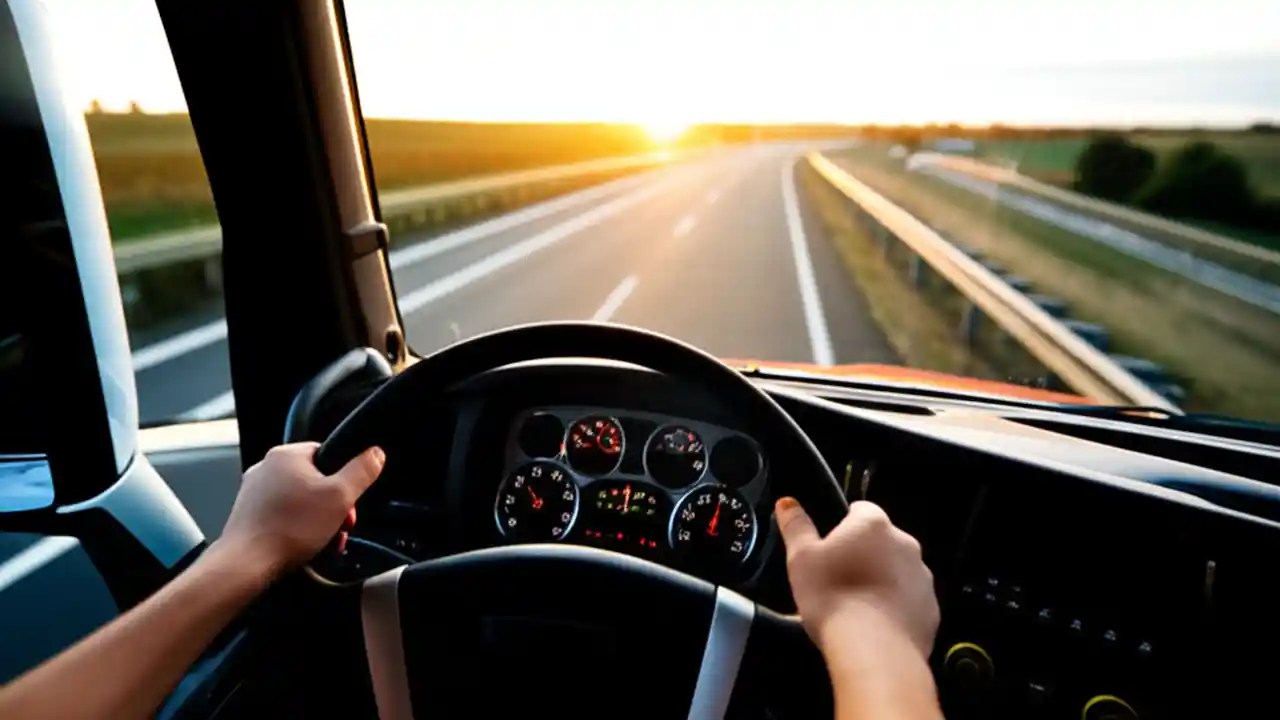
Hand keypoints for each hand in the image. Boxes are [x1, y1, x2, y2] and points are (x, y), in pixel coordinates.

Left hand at [217, 442, 384, 576]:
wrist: (247, 563)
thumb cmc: (291, 528)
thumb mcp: (341, 497)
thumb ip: (362, 471)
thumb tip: (375, 453)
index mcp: (286, 455)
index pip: (327, 454)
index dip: (345, 478)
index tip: (349, 501)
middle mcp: (266, 468)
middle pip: (314, 480)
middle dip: (332, 506)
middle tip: (339, 526)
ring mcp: (254, 491)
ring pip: (299, 501)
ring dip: (317, 520)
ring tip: (323, 541)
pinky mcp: (248, 514)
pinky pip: (283, 516)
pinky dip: (297, 529)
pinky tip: (304, 545)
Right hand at [776, 498, 938, 658]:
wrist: (873, 651)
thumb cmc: (832, 596)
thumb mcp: (801, 559)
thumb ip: (796, 526)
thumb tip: (787, 502)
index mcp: (874, 524)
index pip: (860, 509)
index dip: (842, 526)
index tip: (829, 550)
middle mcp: (906, 543)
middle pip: (882, 541)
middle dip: (864, 555)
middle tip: (839, 580)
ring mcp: (924, 577)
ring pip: (898, 571)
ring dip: (882, 580)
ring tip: (857, 607)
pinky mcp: (931, 610)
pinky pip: (910, 601)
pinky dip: (896, 608)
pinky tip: (877, 626)